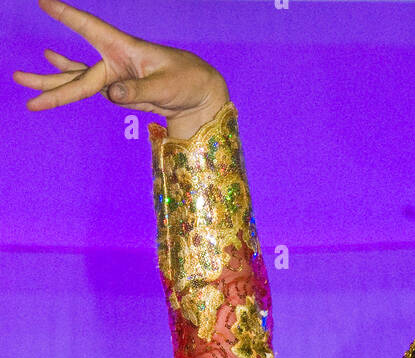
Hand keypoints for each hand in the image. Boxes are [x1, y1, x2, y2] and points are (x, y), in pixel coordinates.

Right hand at [13, 0, 228, 132]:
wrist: (199, 94)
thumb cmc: (186, 82)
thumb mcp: (165, 86)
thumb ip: (137, 90)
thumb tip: (111, 96)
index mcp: (124, 49)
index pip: (90, 28)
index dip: (68, 17)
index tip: (44, 1)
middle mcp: (114, 61)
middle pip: (75, 73)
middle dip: (48, 79)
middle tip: (18, 77)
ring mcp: (113, 77)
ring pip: (76, 82)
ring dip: (51, 84)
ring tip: (23, 80)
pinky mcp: (117, 91)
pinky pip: (87, 87)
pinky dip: (68, 82)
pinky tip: (51, 63)